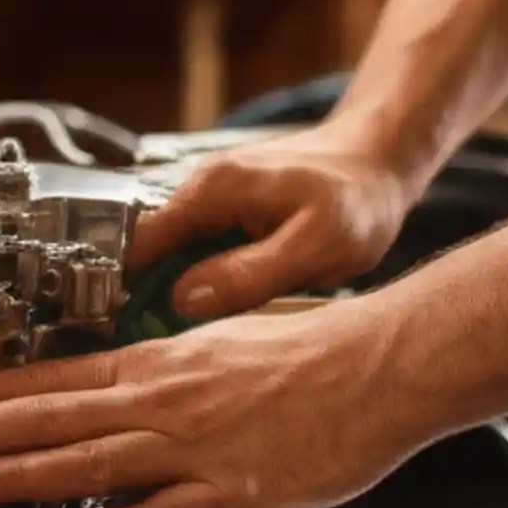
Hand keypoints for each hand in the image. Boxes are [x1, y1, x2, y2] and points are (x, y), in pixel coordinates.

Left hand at [0, 302, 422, 507]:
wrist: (381, 362)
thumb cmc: (306, 350)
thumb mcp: (214, 344)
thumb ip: (157, 376)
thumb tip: (110, 397)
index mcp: (155, 363)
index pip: (46, 379)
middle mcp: (161, 401)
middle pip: (46, 418)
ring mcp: (192, 447)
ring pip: (84, 462)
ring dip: (13, 474)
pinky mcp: (230, 492)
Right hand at [131, 122, 422, 317]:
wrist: (381, 160)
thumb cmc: (359, 199)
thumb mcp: (315, 246)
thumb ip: (248, 275)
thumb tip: (183, 300)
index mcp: (212, 190)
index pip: (137, 244)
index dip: (126, 290)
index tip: (129, 334)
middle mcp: (201, 188)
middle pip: (149, 254)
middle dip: (153, 299)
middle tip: (173, 347)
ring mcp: (210, 199)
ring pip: (173, 257)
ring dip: (181, 293)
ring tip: (202, 333)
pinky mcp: (225, 212)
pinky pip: (197, 253)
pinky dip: (202, 281)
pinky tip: (226, 307)